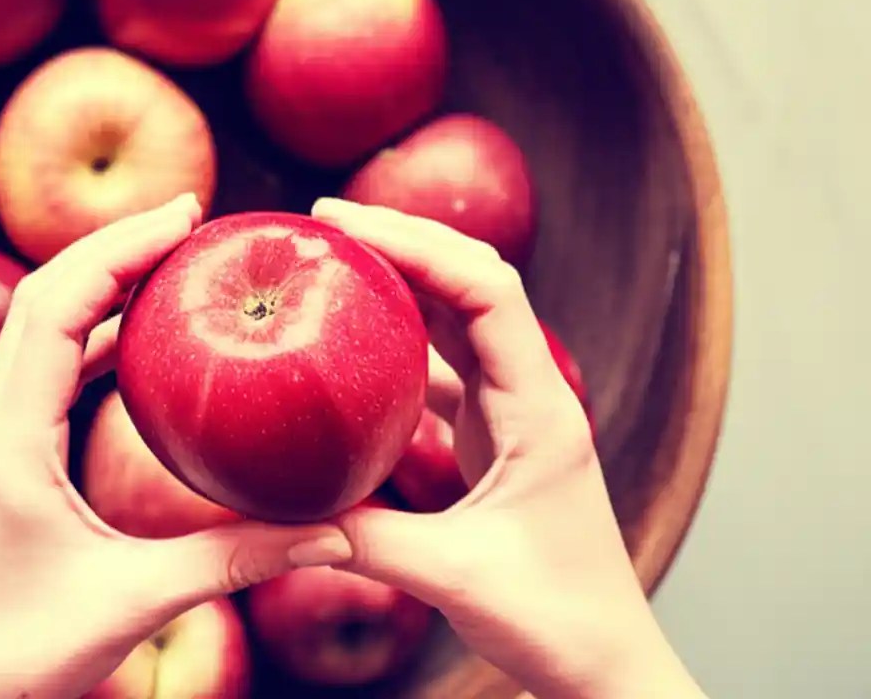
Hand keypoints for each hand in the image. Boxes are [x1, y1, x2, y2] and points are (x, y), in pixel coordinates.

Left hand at [0, 195, 352, 698]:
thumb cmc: (24, 660)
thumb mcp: (135, 603)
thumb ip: (235, 560)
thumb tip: (336, 530)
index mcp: (10, 442)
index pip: (55, 309)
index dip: (117, 250)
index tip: (185, 216)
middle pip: (43, 299)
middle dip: (114, 248)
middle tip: (190, 218)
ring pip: (43, 331)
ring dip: (103, 287)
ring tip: (173, 261)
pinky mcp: (10, 461)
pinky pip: (52, 373)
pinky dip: (98, 339)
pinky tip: (146, 341)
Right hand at [312, 199, 704, 698]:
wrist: (604, 665)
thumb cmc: (557, 620)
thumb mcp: (453, 577)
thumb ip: (364, 540)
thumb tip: (274, 511)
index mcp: (541, 410)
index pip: (486, 290)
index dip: (417, 243)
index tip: (341, 224)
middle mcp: (530, 399)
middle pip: (470, 287)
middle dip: (401, 244)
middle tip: (322, 226)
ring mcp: (513, 420)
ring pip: (455, 327)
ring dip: (399, 290)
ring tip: (331, 267)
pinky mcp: (493, 446)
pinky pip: (441, 378)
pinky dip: (396, 354)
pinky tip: (350, 353)